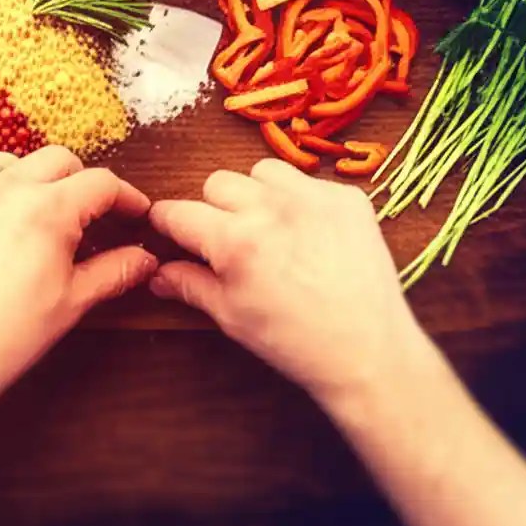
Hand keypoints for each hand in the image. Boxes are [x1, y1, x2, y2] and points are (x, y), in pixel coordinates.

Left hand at [0, 146, 154, 397]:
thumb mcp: (73, 300)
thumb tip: (145, 259)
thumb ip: (114, 271)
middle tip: (87, 214)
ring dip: (30, 182)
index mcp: (48, 210)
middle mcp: (5, 189)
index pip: (100, 183)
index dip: (124, 197)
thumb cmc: (10, 334)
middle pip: (57, 160)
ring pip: (10, 164)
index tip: (132, 211)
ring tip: (35, 218)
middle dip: (79, 182)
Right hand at [148, 159, 427, 405]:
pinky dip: (298, 201)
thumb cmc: (294, 342)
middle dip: (213, 208)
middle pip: (217, 183)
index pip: (179, 212)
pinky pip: (307, 182)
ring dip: (255, 195)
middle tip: (228, 241)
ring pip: (262, 173)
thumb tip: (158, 273)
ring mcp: (314, 197)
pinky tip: (307, 236)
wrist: (368, 353)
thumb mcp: (232, 317)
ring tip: (269, 231)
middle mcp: (272, 208)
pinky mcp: (348, 198)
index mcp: (235, 241)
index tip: (168, 228)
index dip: (167, 222)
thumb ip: (190, 285)